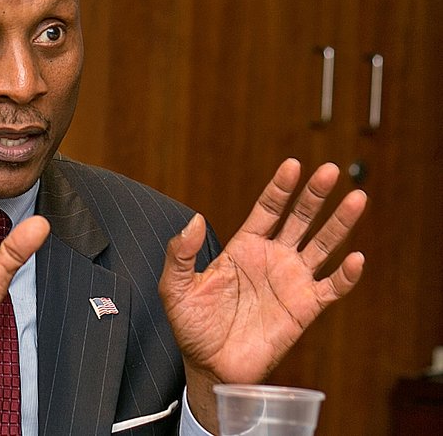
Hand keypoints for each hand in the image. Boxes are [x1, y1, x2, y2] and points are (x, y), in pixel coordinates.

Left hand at [159, 159, 366, 431]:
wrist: (210, 366)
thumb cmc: (193, 327)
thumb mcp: (175, 288)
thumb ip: (179, 254)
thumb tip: (194, 219)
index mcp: (244, 248)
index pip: (267, 209)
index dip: (280, 188)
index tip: (292, 165)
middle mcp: (272, 258)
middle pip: (300, 218)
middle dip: (315, 195)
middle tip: (330, 170)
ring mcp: (291, 281)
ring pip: (323, 245)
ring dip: (340, 223)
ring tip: (357, 197)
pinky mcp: (305, 308)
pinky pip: (332, 287)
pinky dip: (346, 274)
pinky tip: (355, 258)